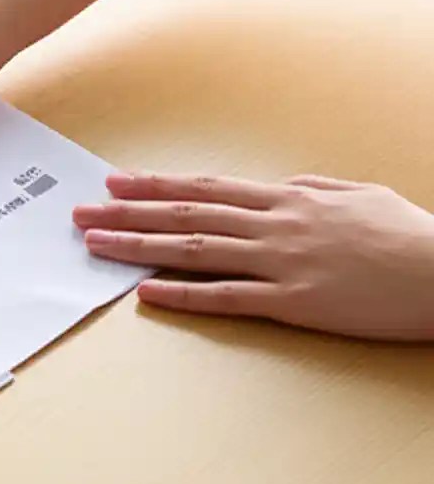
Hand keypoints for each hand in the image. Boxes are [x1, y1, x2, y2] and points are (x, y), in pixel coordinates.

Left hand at [72, 172, 433, 341]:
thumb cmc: (408, 233)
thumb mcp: (357, 194)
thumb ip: (311, 187)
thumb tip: (280, 185)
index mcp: (287, 198)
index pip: (205, 189)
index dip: (155, 185)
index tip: (115, 181)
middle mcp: (274, 225)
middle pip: (185, 215)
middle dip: (128, 212)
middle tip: (81, 212)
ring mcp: (281, 262)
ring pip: (194, 250)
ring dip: (138, 246)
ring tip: (95, 245)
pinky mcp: (294, 302)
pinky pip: (227, 298)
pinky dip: (183, 294)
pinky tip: (145, 292)